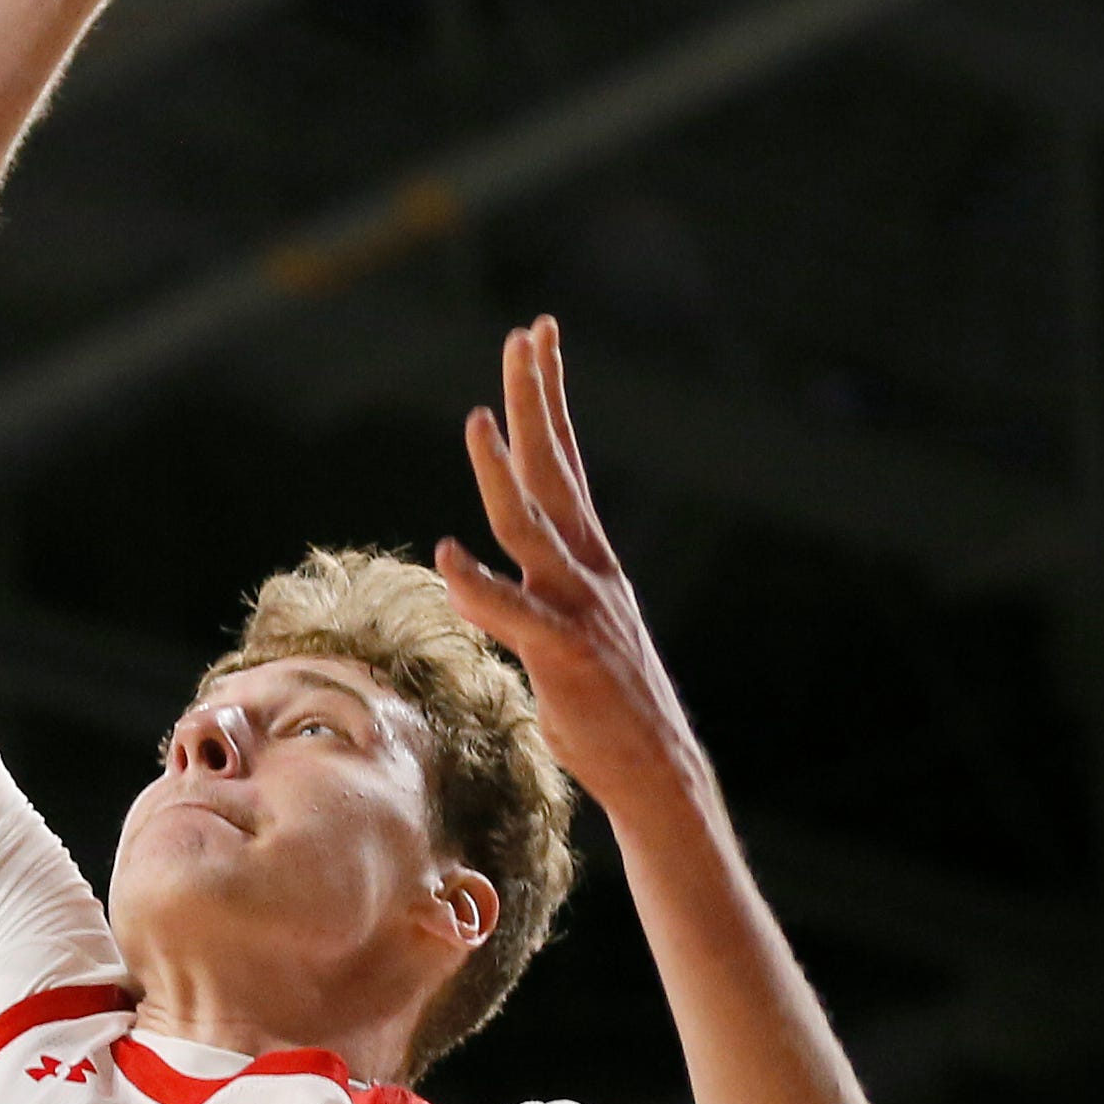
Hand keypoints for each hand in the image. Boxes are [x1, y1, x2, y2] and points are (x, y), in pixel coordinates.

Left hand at [438, 317, 706, 819]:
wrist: (654, 769)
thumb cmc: (604, 707)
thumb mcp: (568, 633)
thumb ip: (532, 595)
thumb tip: (487, 582)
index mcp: (589, 559)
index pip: (564, 461)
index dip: (548, 398)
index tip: (538, 338)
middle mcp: (587, 569)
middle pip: (555, 467)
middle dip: (537, 398)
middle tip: (525, 334)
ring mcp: (578, 607)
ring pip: (532, 526)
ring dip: (501, 474)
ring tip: (476, 421)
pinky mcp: (563, 652)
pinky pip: (513, 612)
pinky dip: (478, 585)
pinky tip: (448, 557)